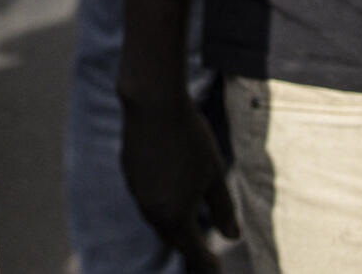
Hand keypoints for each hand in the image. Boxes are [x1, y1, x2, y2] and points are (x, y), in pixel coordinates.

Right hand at [119, 89, 237, 271]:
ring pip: (156, 219)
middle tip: (202, 252)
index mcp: (175, 215)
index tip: (217, 267)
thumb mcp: (215, 175)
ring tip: (186, 226)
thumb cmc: (191, 139)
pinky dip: (159, 206)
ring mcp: (136, 191)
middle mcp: (151, 209)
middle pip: (172, 238)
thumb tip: (233, 236)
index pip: (194, 250)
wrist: (153, 103)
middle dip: (188, 246)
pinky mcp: (129, 172)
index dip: (207, 261)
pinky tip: (168, 193)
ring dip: (172, 226)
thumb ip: (224, 209)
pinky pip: (146, 200)